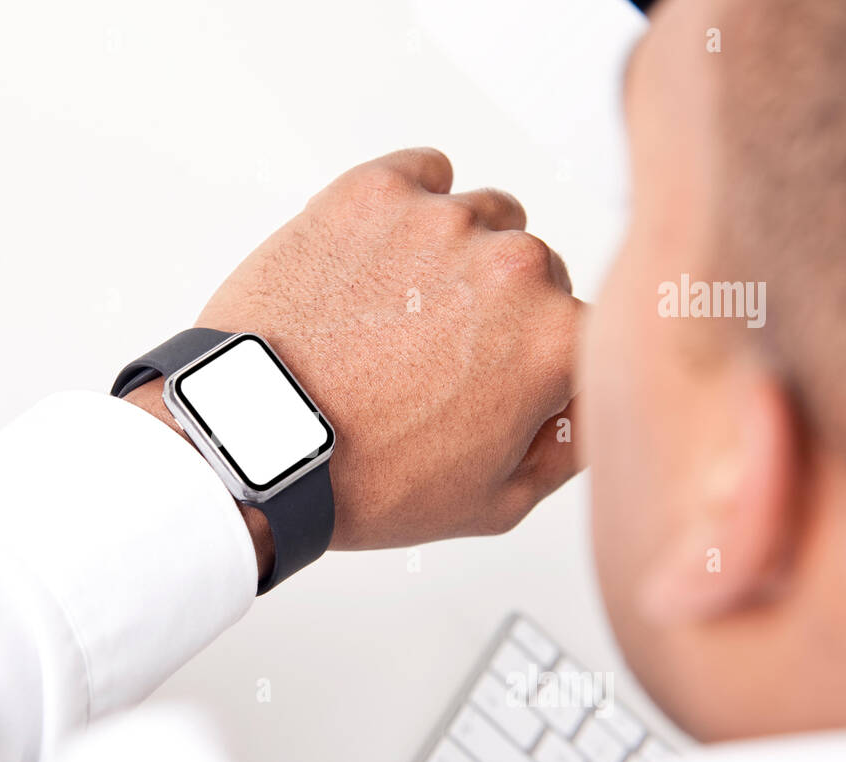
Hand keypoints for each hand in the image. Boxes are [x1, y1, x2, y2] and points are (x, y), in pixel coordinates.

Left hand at [129, 148, 581, 556]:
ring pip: (483, 218)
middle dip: (501, 311)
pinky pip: (423, 174)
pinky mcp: (372, 192)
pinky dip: (409, 208)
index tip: (513, 379)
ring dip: (457, 256)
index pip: (590, 330)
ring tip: (399, 313)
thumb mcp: (492, 504)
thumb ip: (567, 449)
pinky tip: (378, 261)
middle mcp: (511, 266)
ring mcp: (438, 221)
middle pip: (537, 271)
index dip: (550, 363)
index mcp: (554, 339)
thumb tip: (585, 409)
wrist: (255, 443)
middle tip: (438, 360)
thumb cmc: (360, 476)